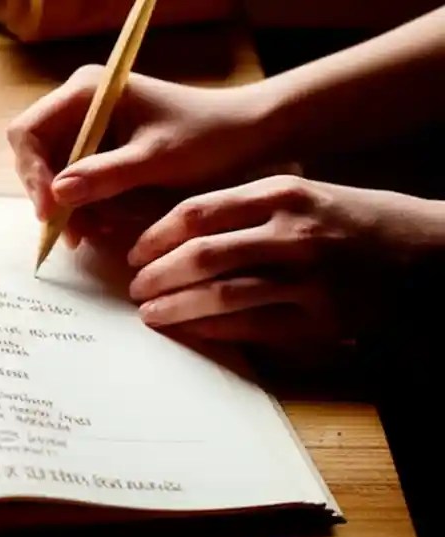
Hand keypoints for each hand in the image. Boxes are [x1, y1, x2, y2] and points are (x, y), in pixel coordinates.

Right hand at [7, 66, 279, 246]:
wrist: (249, 135)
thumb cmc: (209, 137)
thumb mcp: (156, 159)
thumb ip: (105, 174)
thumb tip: (56, 194)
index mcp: (88, 92)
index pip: (29, 132)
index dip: (32, 173)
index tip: (51, 210)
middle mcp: (81, 105)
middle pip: (37, 155)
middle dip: (51, 197)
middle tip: (74, 234)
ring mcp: (91, 128)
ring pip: (55, 174)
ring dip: (70, 208)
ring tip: (96, 233)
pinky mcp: (103, 149)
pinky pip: (77, 182)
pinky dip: (86, 207)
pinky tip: (105, 224)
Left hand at [127, 175, 444, 346]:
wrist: (427, 253)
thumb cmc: (352, 222)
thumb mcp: (303, 195)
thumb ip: (246, 208)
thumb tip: (176, 230)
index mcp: (283, 193)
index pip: (198, 211)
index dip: (156, 234)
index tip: (135, 251)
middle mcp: (293, 232)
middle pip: (201, 254)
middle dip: (157, 274)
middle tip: (134, 285)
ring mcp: (308, 277)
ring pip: (220, 294)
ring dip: (175, 306)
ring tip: (149, 311)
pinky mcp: (320, 317)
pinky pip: (250, 325)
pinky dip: (211, 328)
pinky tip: (187, 328)